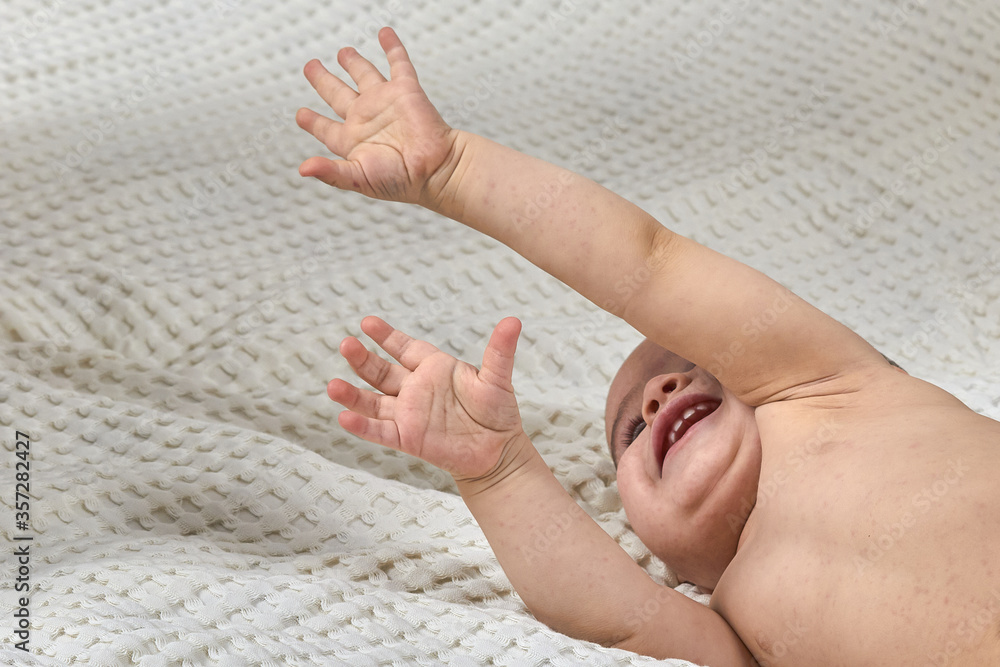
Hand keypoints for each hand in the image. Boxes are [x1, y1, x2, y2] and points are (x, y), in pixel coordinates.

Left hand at [296, 27, 456, 204]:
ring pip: (364, 74)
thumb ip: (331, 172)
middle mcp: (366, 118)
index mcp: (352, 140)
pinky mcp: (405, 90)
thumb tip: (303, 169)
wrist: (436, 169)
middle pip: (337, 93)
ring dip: (353, 61)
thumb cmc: (401, 180)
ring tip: (343, 52)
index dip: (312, 121)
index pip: (326, 128)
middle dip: (323, 80)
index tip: (301, 115)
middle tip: (311, 67)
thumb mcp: (358, 178)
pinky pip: (397, 62)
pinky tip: (385, 34)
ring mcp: (385, 101)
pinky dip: (392, 46)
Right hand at [328, 316, 527, 481]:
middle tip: (345, 344)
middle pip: (381, 371)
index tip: (366, 323)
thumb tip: (514, 321)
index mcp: (433, 368)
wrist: (498, 452)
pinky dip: (362, 426)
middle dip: (362, 359)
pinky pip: (379, 431)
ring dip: (352, 394)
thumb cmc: (497, 412)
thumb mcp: (498, 379)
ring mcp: (408, 413)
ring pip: (373, 401)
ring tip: (331, 385)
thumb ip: (499, 351)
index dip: (386, 336)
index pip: (403, 347)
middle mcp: (415, 388)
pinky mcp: (407, 438)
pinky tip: (344, 416)